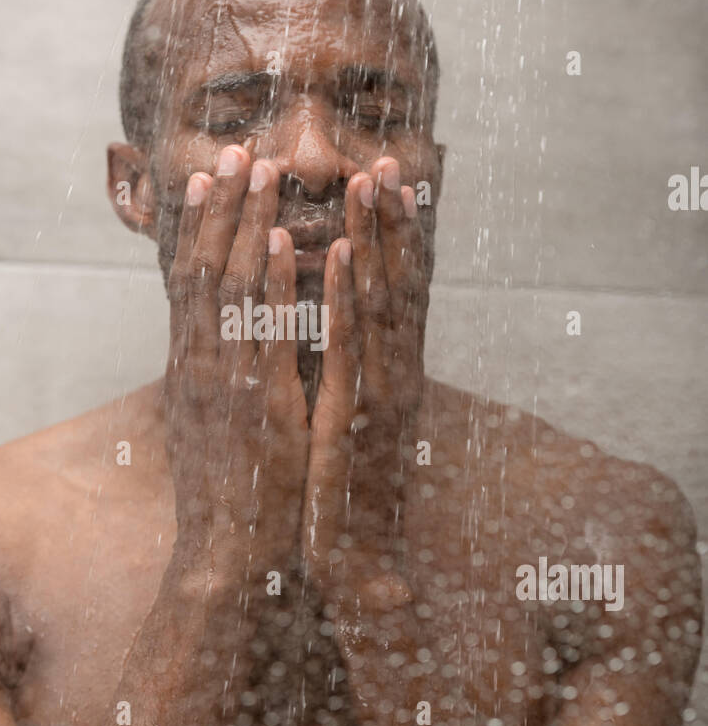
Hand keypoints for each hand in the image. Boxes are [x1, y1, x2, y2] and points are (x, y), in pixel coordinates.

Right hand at [165, 145, 308, 588]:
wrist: (225, 555)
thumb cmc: (225, 494)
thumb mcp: (209, 425)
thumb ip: (213, 379)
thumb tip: (217, 345)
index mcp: (190, 368)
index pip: (185, 281)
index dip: (196, 227)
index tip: (205, 179)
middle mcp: (199, 365)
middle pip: (201, 269)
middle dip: (219, 208)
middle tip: (234, 152)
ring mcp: (225, 382)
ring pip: (228, 286)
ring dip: (243, 224)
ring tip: (258, 170)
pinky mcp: (258, 404)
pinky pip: (262, 332)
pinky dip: (269, 282)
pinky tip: (280, 240)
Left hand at [301, 157, 427, 606]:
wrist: (353, 565)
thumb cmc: (340, 493)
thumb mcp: (344, 424)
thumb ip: (344, 378)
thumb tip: (329, 338)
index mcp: (388, 377)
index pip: (396, 294)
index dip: (394, 239)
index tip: (385, 184)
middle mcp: (391, 377)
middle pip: (397, 286)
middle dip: (391, 222)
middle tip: (385, 160)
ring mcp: (377, 393)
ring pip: (379, 301)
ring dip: (375, 238)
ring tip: (369, 181)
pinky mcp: (353, 416)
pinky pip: (349, 345)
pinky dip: (347, 294)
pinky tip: (342, 253)